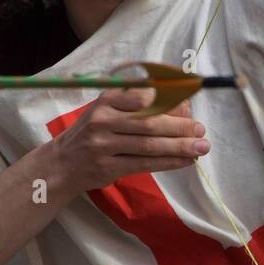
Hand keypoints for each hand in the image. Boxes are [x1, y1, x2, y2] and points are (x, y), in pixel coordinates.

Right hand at [47, 88, 209, 195]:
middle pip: (149, 123)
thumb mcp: (108, 110)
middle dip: (180, 127)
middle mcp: (103, 120)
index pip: (143, 97)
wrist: (62, 163)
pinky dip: (169, 163)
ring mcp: (104, 145)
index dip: (170, 103)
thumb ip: (138, 106)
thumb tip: (183, 107)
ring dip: (179, 147)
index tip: (190, 108)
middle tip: (201, 130)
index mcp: (106, 100)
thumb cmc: (94, 133)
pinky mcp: (108, 167)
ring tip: (201, 147)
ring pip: (149, 146)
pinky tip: (186, 161)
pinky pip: (145, 164)